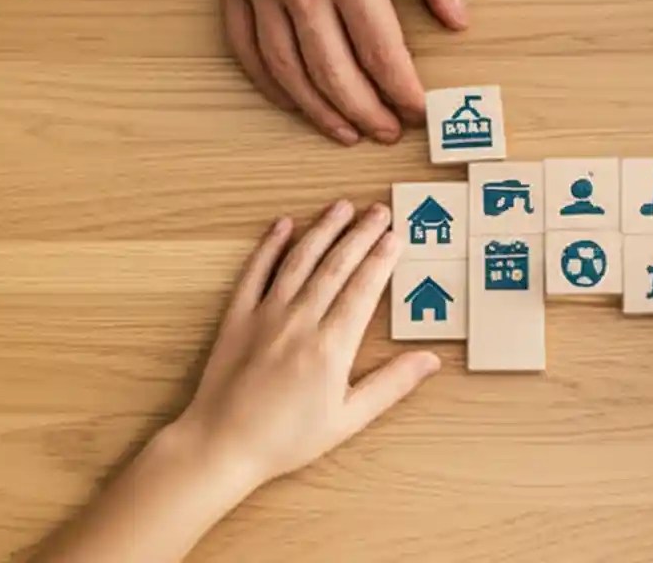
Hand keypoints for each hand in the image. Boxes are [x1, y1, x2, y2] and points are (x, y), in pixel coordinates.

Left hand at [174, 200, 440, 485]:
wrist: (222, 446)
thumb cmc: (287, 439)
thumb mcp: (348, 419)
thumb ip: (390, 384)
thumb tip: (430, 359)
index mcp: (331, 347)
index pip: (363, 290)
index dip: (381, 259)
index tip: (396, 236)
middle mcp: (300, 322)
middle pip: (336, 267)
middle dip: (360, 234)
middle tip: (379, 210)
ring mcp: (266, 316)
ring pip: (300, 261)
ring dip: (323, 230)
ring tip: (342, 207)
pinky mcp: (237, 318)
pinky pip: (255, 273)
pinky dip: (269, 246)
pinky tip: (283, 225)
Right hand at [217, 0, 466, 144]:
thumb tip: (457, 17)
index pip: (379, 49)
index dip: (402, 90)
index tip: (419, 111)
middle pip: (332, 71)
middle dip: (365, 112)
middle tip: (389, 132)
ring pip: (285, 70)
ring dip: (318, 110)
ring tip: (347, 132)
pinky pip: (243, 47)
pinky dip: (268, 83)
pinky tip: (292, 100)